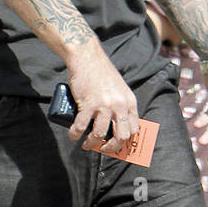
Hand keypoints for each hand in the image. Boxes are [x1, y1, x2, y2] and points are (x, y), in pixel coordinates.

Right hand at [65, 37, 138, 153]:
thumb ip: (121, 105)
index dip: (126, 141)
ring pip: (100, 134)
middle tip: (102, 149)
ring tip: (86, 145)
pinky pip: (81, 126)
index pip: (134, 129)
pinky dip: (75, 134)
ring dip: (92, 144)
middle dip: (111, 148)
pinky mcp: (88, 103)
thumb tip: (116, 126)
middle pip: (121, 136)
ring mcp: (104, 105)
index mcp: (130, 102)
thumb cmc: (102, 73)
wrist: (87, 58)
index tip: (117, 145)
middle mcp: (120, 105)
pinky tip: (73, 135)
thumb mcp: (120, 89)